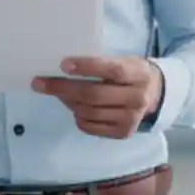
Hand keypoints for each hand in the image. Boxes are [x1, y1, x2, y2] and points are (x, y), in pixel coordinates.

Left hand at [32, 57, 163, 138]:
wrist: (154, 94)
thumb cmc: (130, 72)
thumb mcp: (124, 61)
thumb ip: (102, 64)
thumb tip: (63, 69)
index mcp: (138, 74)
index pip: (112, 70)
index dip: (87, 67)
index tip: (63, 65)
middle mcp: (137, 98)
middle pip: (94, 95)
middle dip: (63, 88)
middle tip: (40, 83)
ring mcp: (131, 118)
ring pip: (89, 112)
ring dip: (69, 102)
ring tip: (60, 93)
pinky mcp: (123, 133)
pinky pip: (90, 126)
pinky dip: (78, 116)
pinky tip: (77, 107)